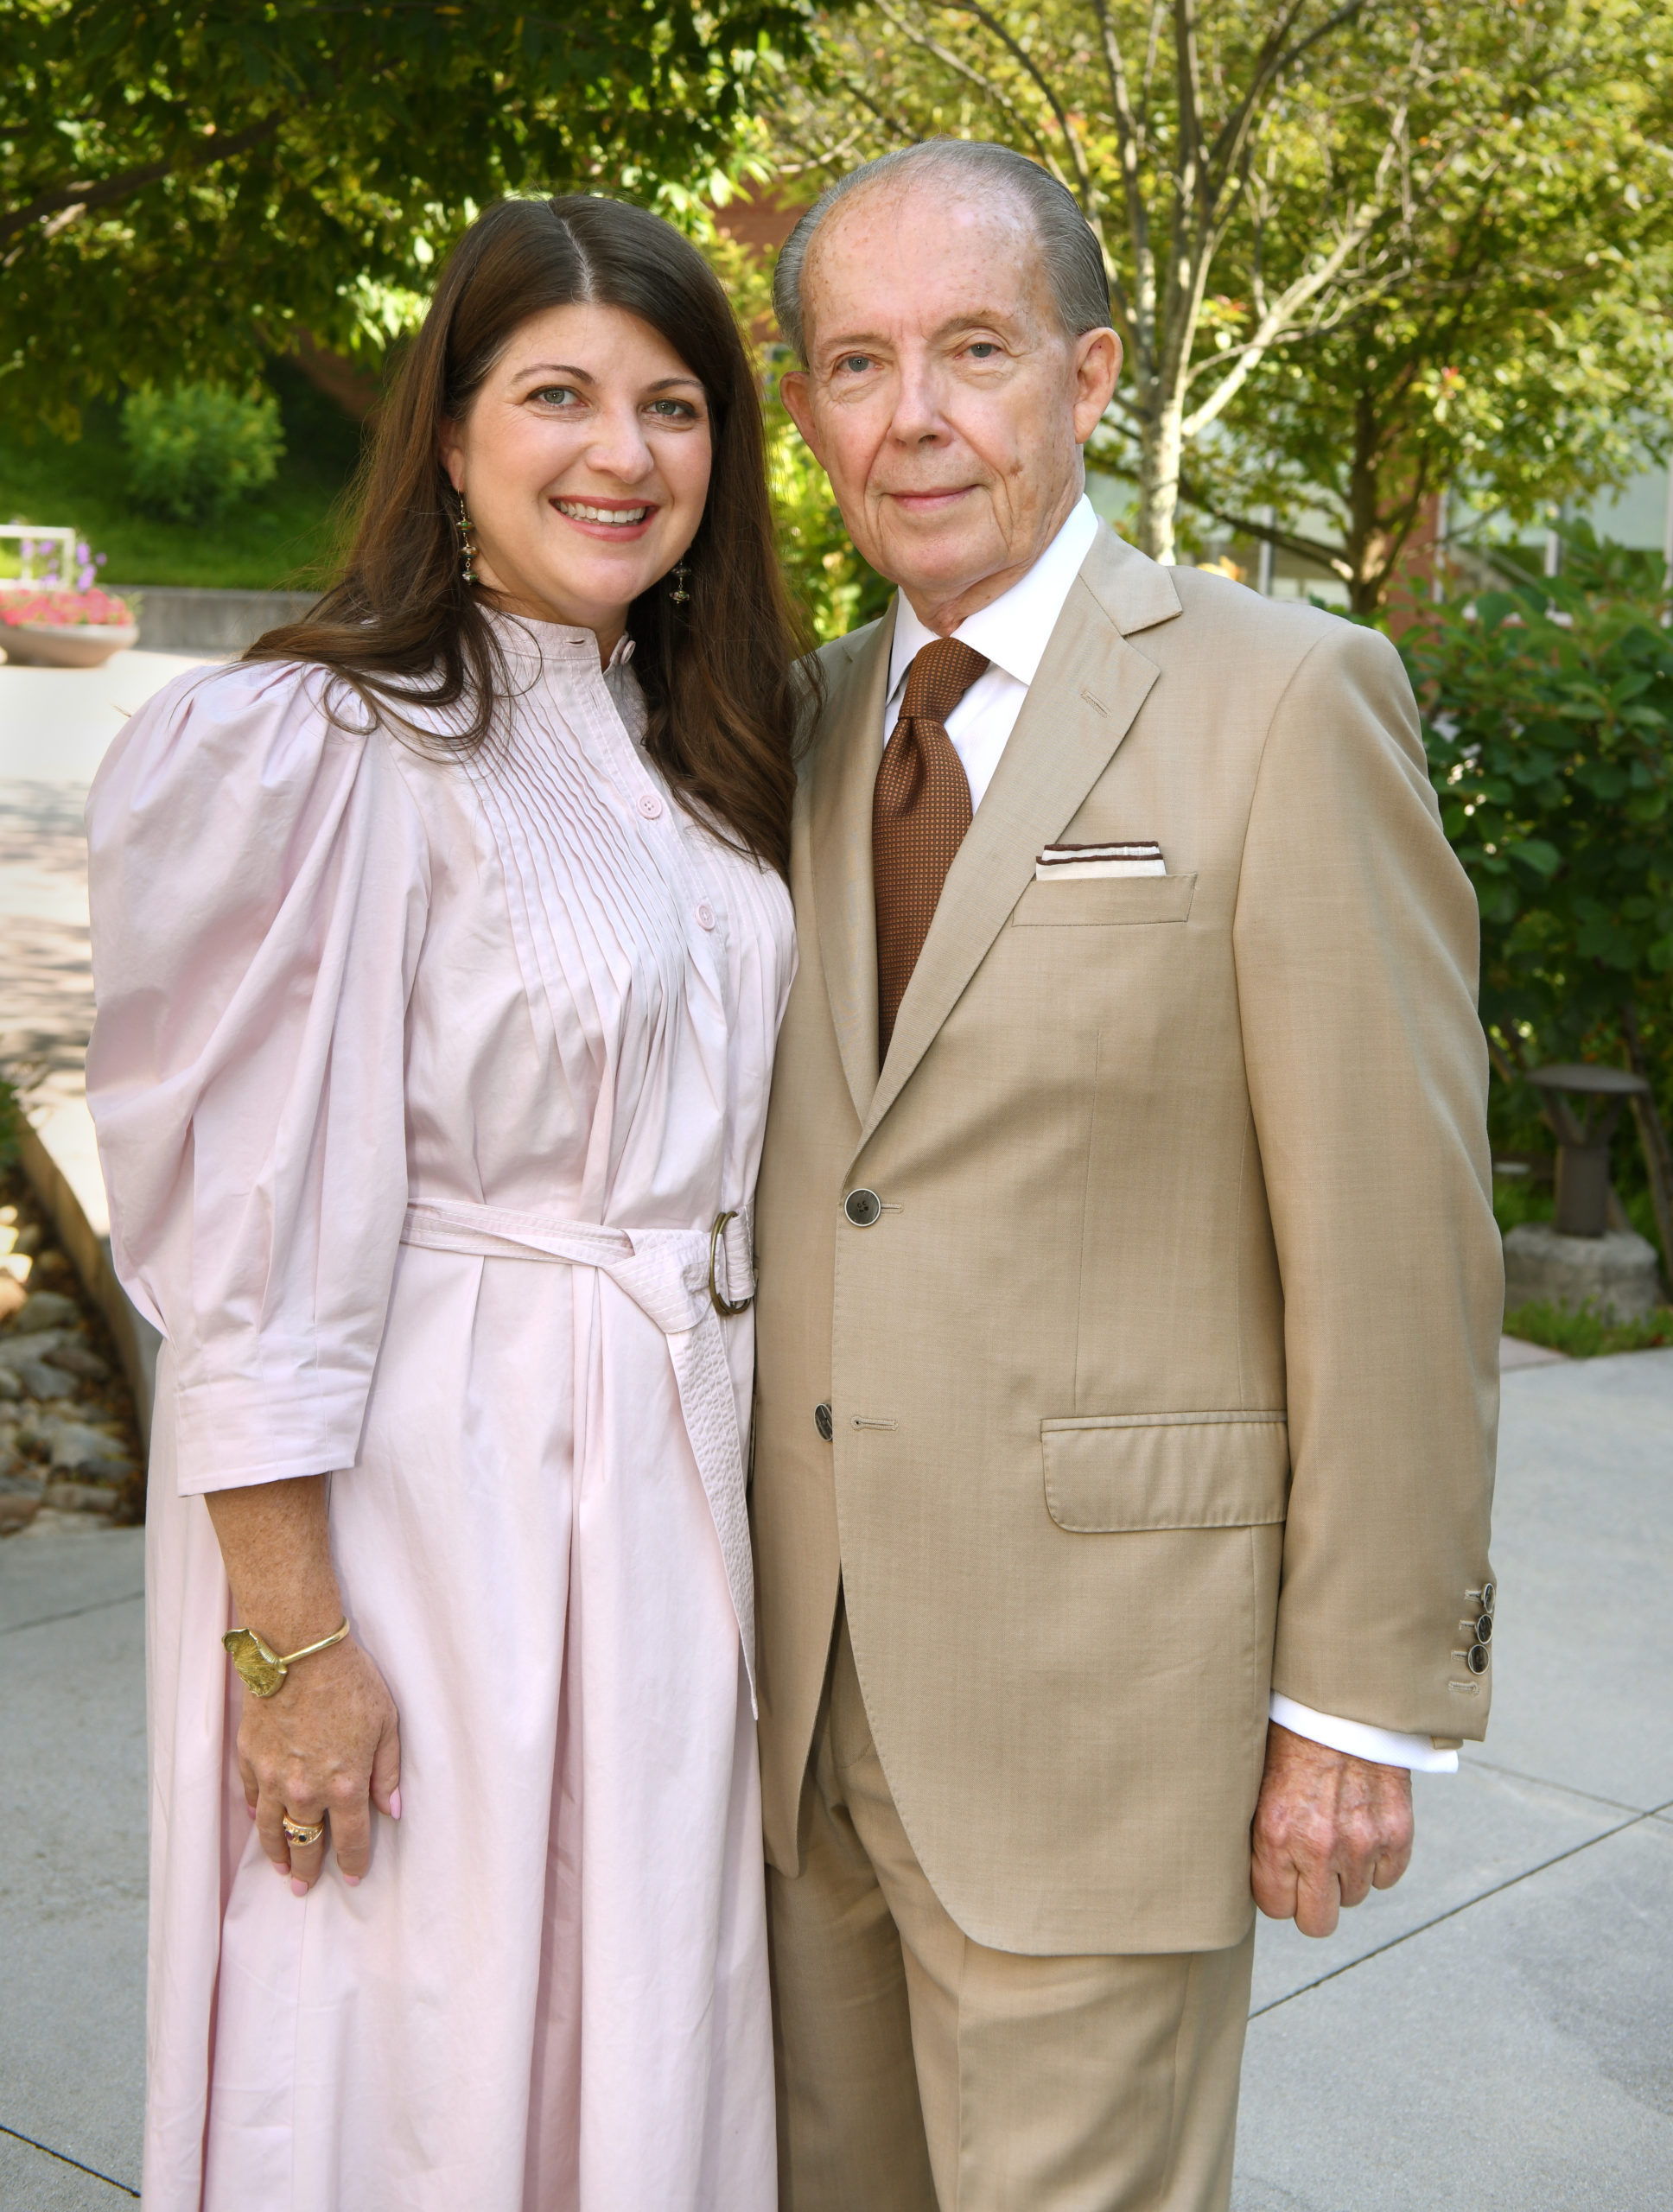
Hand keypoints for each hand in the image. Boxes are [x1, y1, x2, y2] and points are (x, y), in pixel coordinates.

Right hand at [237, 1636, 401, 1894]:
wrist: (299, 1651)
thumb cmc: (351, 1682)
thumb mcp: (387, 1724)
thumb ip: (388, 1772)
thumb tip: (391, 1810)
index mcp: (345, 1785)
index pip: (351, 1839)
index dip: (354, 1862)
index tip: (353, 1877)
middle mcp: (306, 1790)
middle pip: (306, 1842)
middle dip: (309, 1869)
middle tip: (305, 1887)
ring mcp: (272, 1777)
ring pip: (272, 1828)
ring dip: (278, 1852)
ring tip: (282, 1868)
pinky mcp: (249, 1758)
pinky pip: (251, 1797)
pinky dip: (256, 1813)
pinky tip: (260, 1821)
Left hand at [1250, 1721, 1412, 1936]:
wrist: (1340, 1699)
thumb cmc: (1291, 1733)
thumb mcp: (1256, 1782)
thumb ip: (1258, 1833)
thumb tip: (1255, 1872)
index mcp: (1275, 1835)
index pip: (1276, 1908)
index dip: (1277, 1893)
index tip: (1279, 1875)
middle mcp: (1319, 1847)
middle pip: (1318, 1922)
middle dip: (1311, 1903)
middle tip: (1308, 1873)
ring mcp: (1362, 1844)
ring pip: (1353, 1897)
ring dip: (1344, 1874)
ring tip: (1335, 1833)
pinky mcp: (1397, 1833)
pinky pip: (1387, 1876)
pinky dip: (1377, 1861)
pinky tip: (1362, 1828)